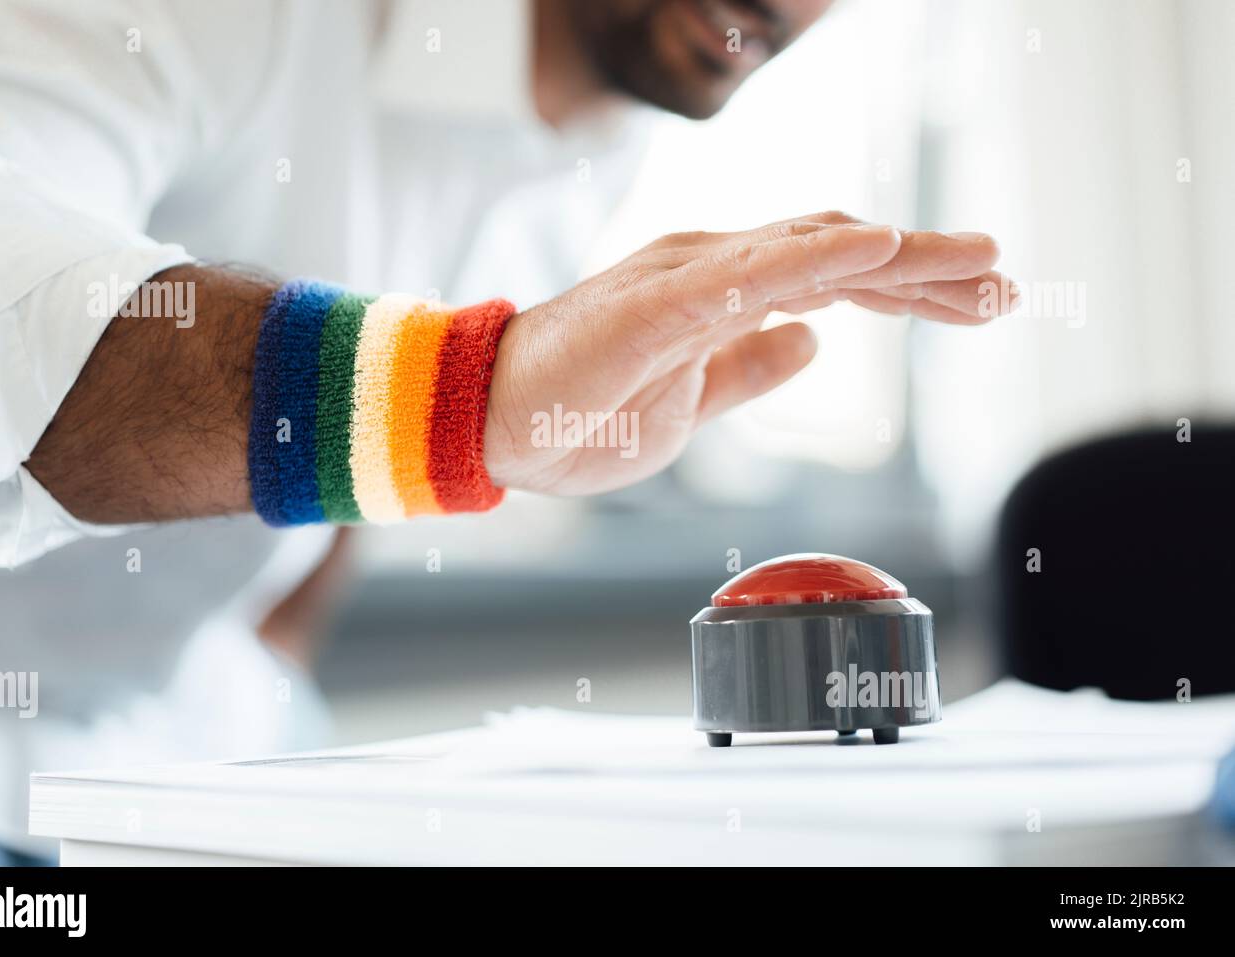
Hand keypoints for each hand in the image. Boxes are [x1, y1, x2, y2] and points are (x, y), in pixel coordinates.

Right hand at [483, 211, 1017, 494]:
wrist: (488, 425)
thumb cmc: (575, 410)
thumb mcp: (689, 401)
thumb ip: (748, 367)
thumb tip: (812, 344)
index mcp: (721, 292)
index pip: (834, 278)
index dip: (910, 286)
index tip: (978, 304)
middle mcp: (713, 269)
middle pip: (840, 255)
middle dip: (929, 269)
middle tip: (1006, 286)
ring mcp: (684, 279)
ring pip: (810, 252)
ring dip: (899, 257)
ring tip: (978, 265)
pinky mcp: (655, 304)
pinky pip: (745, 275)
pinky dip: (813, 258)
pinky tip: (874, 250)